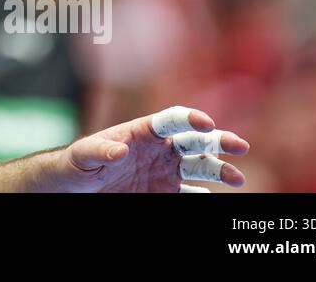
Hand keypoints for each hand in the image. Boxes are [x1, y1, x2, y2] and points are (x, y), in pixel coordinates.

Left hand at [45, 105, 250, 191]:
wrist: (75, 186)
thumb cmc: (76, 164)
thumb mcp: (82, 156)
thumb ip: (99, 150)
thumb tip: (120, 150)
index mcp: (141, 131)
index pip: (170, 120)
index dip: (189, 118)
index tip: (207, 123)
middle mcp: (159, 149)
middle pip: (194, 140)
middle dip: (218, 141)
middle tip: (240, 146)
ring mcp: (164, 171)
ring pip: (200, 166)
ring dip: (220, 170)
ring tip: (237, 179)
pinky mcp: (164, 192)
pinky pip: (189, 194)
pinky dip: (204, 195)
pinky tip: (213, 197)